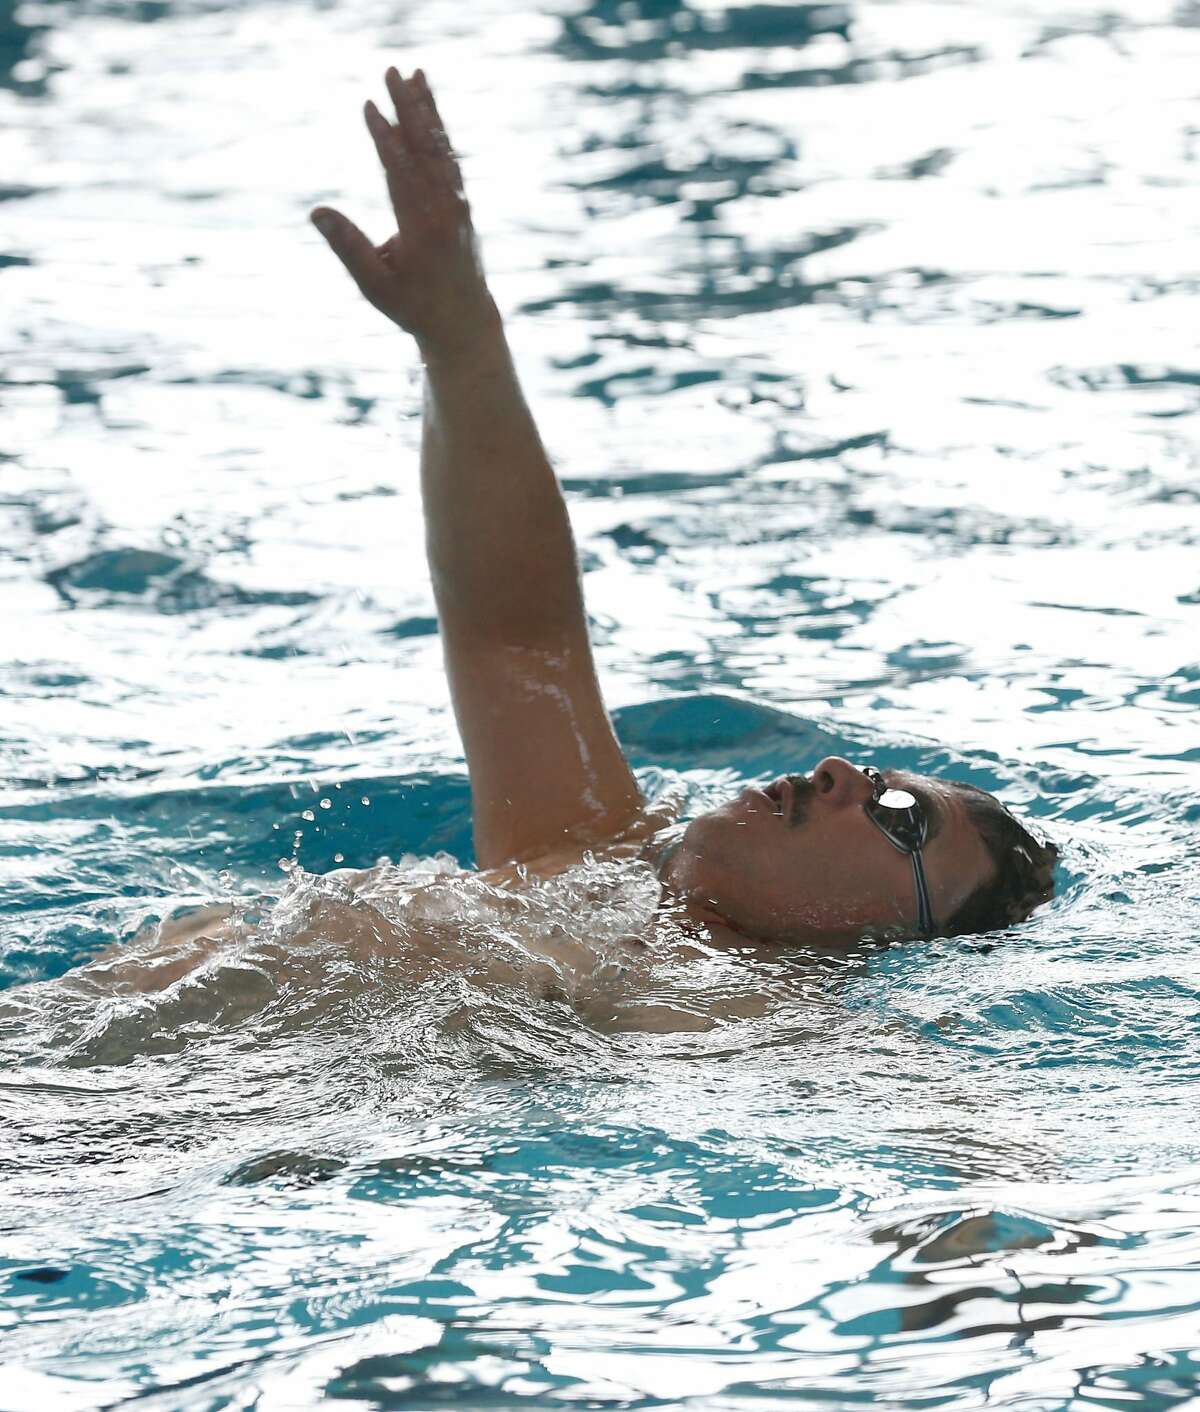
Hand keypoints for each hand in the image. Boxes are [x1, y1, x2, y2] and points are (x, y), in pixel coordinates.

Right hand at [311, 68, 493, 349]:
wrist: (464, 322)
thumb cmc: (414, 307)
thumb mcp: (375, 285)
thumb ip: (348, 247)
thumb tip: (317, 212)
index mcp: (423, 228)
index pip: (401, 172)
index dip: (385, 137)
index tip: (370, 105)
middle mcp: (446, 210)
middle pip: (425, 149)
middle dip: (408, 108)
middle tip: (392, 71)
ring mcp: (458, 205)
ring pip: (440, 149)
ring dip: (427, 110)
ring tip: (415, 75)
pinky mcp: (461, 204)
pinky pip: (448, 158)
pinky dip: (438, 131)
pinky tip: (428, 109)